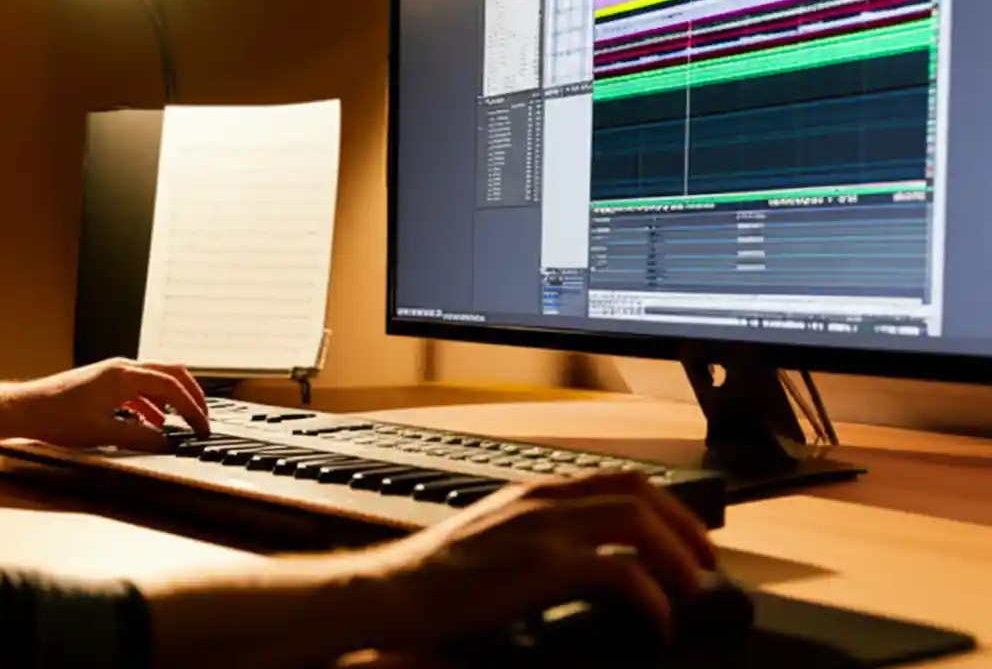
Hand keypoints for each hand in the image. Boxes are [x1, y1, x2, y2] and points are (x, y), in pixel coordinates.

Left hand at [20, 358, 209, 450]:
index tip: (202, 427)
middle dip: (191, 395)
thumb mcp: (104, 433)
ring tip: (182, 421)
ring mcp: (113, 372)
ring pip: (155, 378)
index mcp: (125, 375)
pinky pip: (139, 386)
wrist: (25, 409)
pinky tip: (152, 421)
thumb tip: (166, 442)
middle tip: (202, 417)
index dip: (193, 407)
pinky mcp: (104, 381)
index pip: (173, 386)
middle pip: (171, 373)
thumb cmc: (57, 417)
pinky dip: (153, 402)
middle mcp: (122, 368)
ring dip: (172, 398)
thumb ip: (140, 436)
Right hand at [362, 471, 717, 649]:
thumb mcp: (493, 539)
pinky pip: (618, 573)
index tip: (686, 533)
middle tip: (706, 562)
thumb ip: (535, 534)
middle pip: (637, 491)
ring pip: (637, 522)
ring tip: (693, 589)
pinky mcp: (540, 567)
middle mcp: (542, 500)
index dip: (664, 503)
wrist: (392, 591)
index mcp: (534, 493)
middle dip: (683, 524)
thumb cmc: (433, 576)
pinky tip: (656, 620)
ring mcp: (542, 529)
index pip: (617, 478)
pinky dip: (650, 596)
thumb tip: (578, 555)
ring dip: (676, 556)